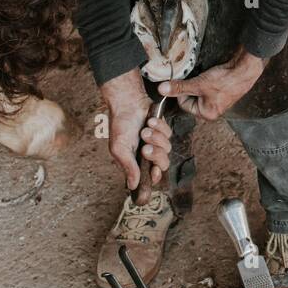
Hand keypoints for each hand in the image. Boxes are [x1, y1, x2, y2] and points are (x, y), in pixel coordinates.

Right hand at [99, 69, 172, 190]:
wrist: (128, 101)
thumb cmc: (120, 124)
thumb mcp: (119, 147)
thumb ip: (128, 167)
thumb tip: (133, 186)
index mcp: (135, 161)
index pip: (150, 176)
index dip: (155, 176)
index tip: (154, 171)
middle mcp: (147, 153)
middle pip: (163, 164)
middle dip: (155, 155)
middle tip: (145, 147)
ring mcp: (156, 141)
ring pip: (167, 148)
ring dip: (156, 138)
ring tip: (145, 129)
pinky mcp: (162, 130)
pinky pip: (169, 134)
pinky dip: (160, 127)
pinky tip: (150, 121)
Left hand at [157, 47, 265, 121]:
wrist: (245, 70)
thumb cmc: (226, 81)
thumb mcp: (198, 84)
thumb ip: (179, 87)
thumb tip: (162, 89)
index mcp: (206, 114)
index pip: (183, 104)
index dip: (182, 91)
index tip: (188, 82)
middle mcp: (212, 111)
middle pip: (191, 99)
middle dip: (191, 87)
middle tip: (199, 79)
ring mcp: (218, 102)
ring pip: (199, 92)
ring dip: (199, 83)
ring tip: (207, 77)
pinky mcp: (222, 93)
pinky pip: (208, 89)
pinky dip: (208, 81)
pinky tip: (213, 76)